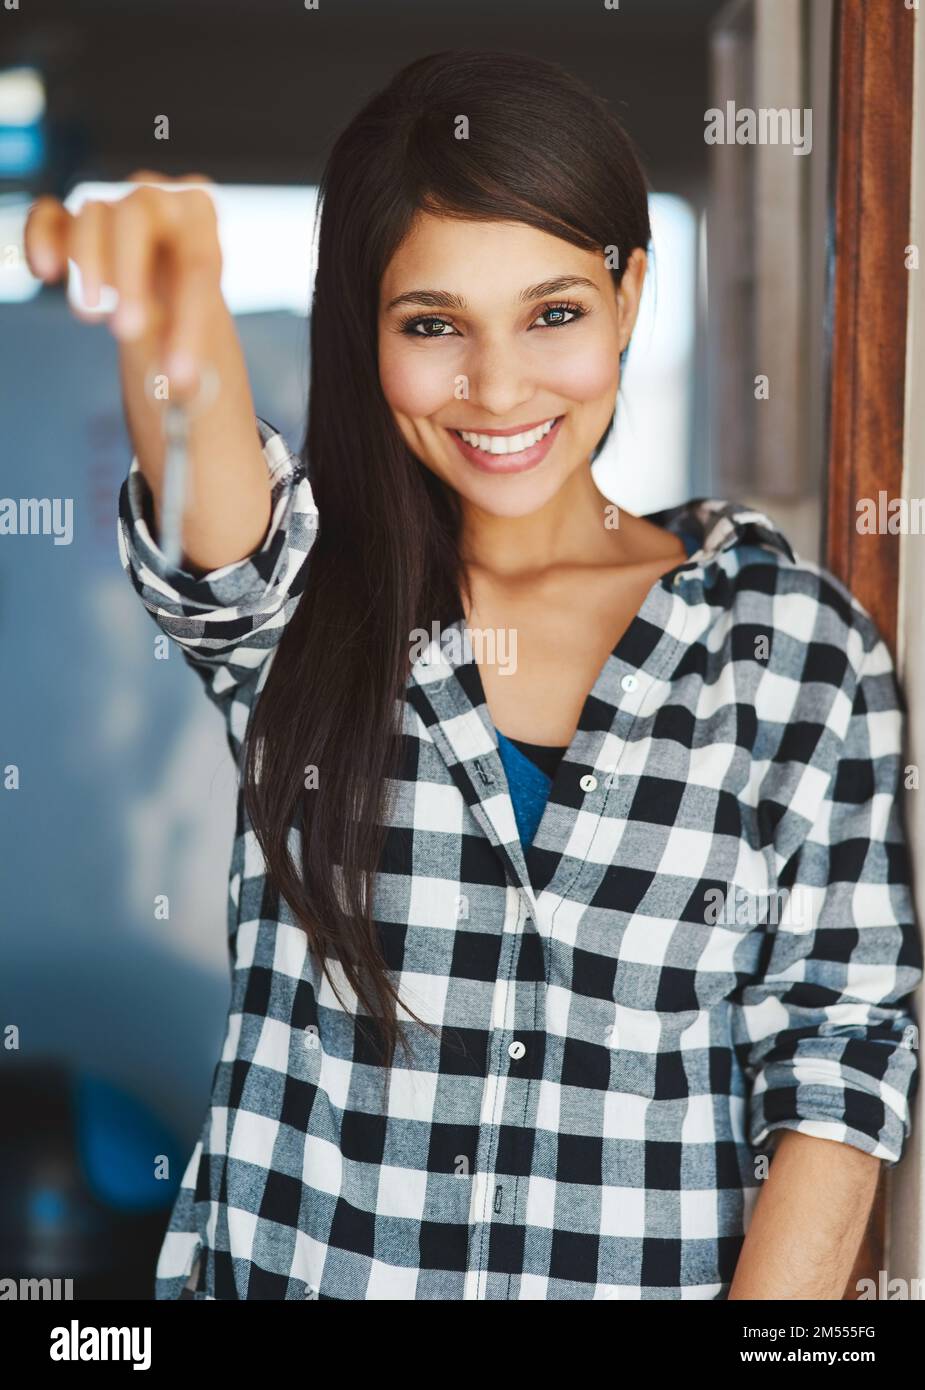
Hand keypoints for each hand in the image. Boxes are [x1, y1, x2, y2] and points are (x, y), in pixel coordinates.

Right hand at [24, 170, 223, 396]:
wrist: (167, 278)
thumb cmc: (187, 303)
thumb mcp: (202, 324)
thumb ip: (190, 349)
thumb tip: (180, 384)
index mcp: (201, 216)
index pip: (197, 263)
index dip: (189, 322)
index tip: (179, 373)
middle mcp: (157, 199)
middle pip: (137, 215)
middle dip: (130, 274)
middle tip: (126, 331)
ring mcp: (112, 204)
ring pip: (92, 215)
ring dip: (87, 262)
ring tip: (92, 315)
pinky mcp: (72, 218)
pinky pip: (49, 217)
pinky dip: (41, 239)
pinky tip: (48, 272)